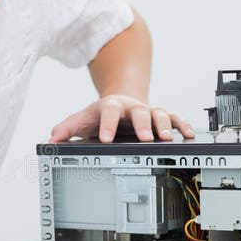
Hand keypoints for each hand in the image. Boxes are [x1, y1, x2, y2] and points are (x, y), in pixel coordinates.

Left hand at [49, 94, 194, 142]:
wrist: (120, 101)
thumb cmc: (101, 114)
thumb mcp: (83, 120)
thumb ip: (67, 128)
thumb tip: (51, 139)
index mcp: (110, 106)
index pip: (108, 111)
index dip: (106, 124)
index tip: (105, 138)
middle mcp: (131, 107)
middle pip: (139, 111)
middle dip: (142, 124)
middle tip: (145, 138)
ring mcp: (148, 111)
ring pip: (160, 113)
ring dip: (165, 124)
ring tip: (167, 137)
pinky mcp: (161, 117)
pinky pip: (176, 118)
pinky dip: (183, 124)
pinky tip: (188, 134)